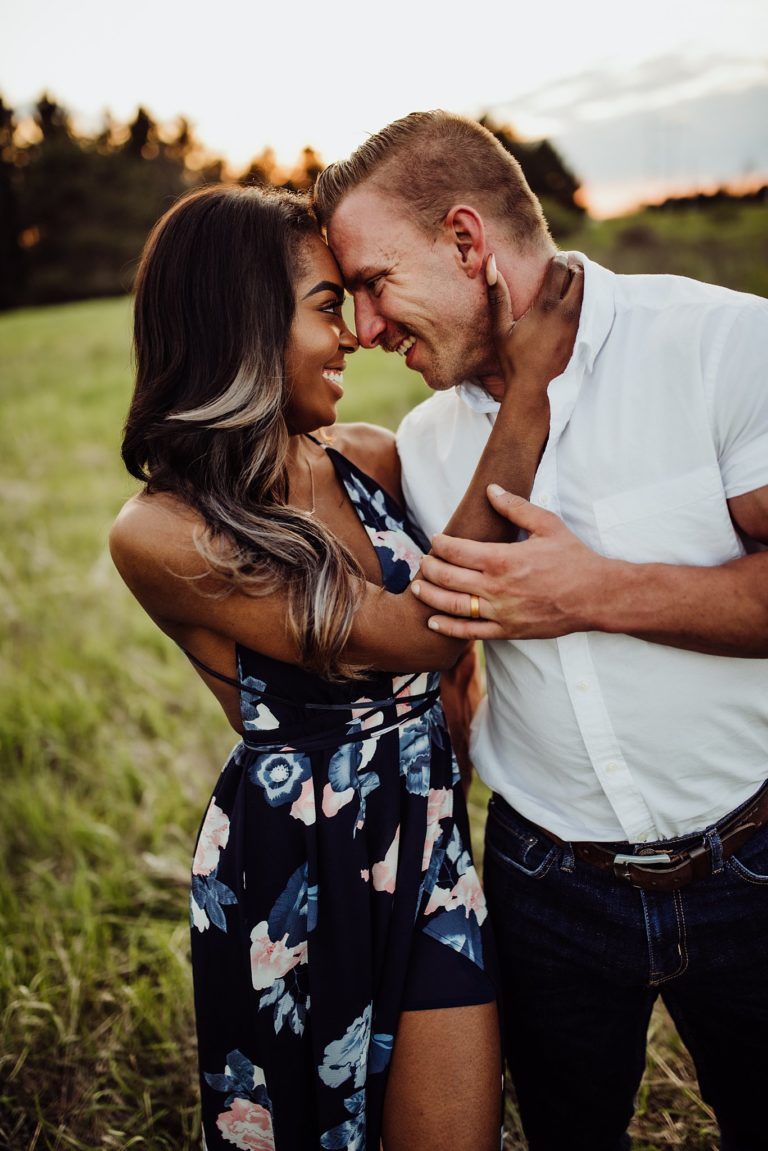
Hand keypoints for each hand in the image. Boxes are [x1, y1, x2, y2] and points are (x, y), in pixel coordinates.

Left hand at [412, 485, 611, 639]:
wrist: (595, 595)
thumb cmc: (573, 558)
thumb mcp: (547, 525)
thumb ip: (515, 507)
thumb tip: (491, 489)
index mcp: (503, 559)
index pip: (457, 550)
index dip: (440, 544)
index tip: (436, 539)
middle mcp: (496, 587)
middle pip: (448, 577)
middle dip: (429, 568)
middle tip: (422, 561)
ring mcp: (500, 612)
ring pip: (453, 606)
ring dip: (431, 596)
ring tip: (418, 587)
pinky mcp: (507, 630)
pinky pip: (471, 633)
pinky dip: (448, 628)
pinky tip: (433, 621)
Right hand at [486, 252, 582, 401]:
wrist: (533, 387)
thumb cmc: (513, 358)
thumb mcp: (501, 328)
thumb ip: (498, 295)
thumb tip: (491, 262)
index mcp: (547, 306)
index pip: (560, 268)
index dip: (558, 260)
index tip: (554, 259)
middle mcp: (567, 313)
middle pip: (580, 276)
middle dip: (574, 267)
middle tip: (566, 266)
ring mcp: (578, 325)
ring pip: (588, 291)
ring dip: (581, 282)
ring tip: (571, 280)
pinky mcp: (582, 336)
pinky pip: (589, 308)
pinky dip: (584, 299)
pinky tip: (574, 301)